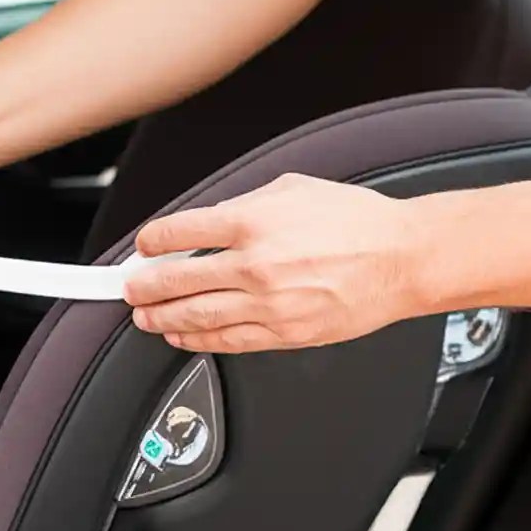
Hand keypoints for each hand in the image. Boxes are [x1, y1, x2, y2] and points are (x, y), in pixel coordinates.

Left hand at [123, 173, 425, 352]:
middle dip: (143, 287)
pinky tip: (180, 334)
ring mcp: (268, 304)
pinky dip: (195, 339)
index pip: (180, 233)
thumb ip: (241, 206)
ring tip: (143, 315)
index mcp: (253, 223)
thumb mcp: (291, 189)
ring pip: (195, 316)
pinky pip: (227, 340)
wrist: (402, 259)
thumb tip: (203, 223)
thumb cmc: (355, 221)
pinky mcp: (283, 333)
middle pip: (177, 280)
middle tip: (128, 289)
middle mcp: (255, 265)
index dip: (151, 241)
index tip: (142, 247)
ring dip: (160, 317)